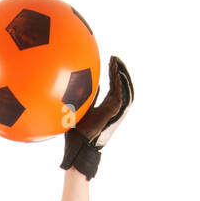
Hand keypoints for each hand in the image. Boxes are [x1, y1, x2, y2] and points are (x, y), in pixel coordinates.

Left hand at [61, 56, 133, 178]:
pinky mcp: (114, 111)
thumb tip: (90, 83)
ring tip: (116, 62)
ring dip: (120, 74)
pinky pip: (120, 94)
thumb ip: (89, 95)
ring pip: (122, 88)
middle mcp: (113, 106)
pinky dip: (119, 83)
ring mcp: (114, 109)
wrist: (79, 142)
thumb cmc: (78, 129)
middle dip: (117, 70)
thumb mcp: (82, 106)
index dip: (112, 73)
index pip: (113, 85)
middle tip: (114, 58)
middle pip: (119, 84)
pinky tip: (117, 73)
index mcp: (106, 105)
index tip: (109, 61)